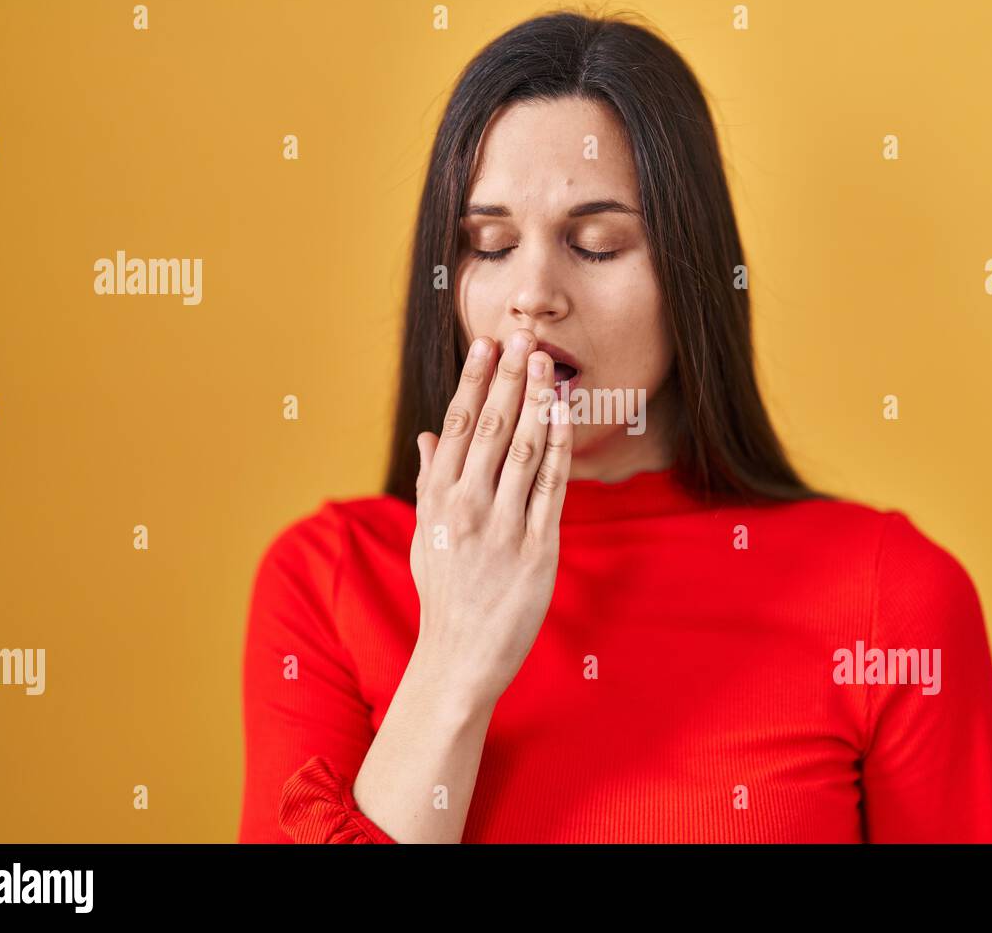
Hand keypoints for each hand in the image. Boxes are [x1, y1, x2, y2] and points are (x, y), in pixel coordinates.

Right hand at [408, 327, 572, 709]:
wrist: (460, 656)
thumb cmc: (444, 592)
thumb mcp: (426, 535)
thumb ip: (429, 482)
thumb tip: (429, 436)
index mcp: (437, 499)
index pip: (455, 426)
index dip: (473, 382)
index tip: (487, 346)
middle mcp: (466, 506)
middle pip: (489, 428)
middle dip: (509, 379)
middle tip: (524, 336)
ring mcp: (503, 526)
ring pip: (522, 449)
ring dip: (535, 402)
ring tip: (546, 364)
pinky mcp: (537, 548)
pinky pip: (551, 487)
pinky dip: (558, 447)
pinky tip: (565, 416)